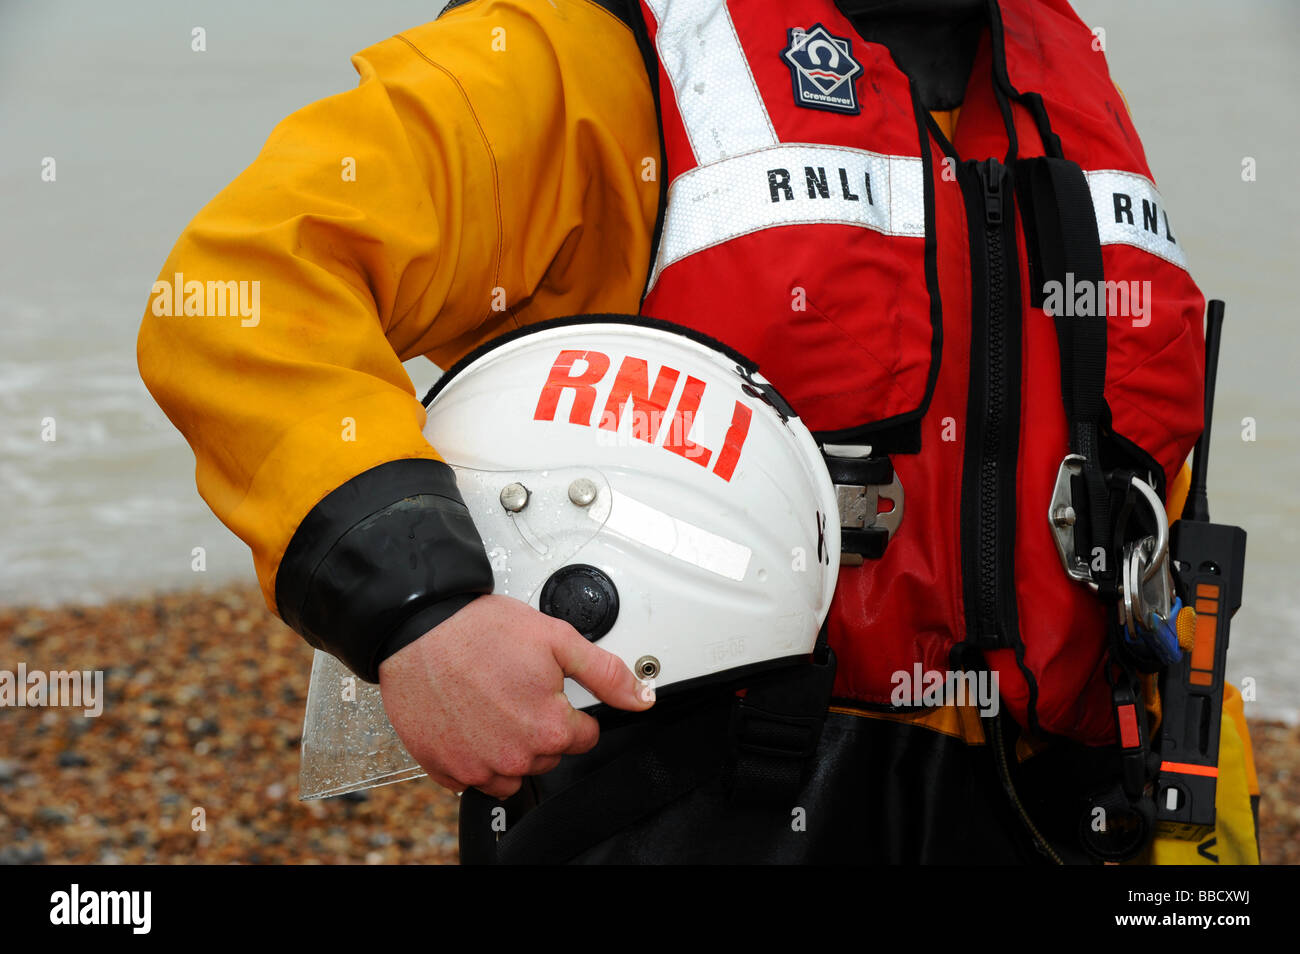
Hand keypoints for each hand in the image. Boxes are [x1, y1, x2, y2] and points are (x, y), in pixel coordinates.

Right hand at [378, 593, 653, 798]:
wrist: (418, 629)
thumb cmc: (479, 630)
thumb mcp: (557, 638)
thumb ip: (606, 673)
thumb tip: (641, 697)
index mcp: (549, 728)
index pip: (584, 737)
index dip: (570, 710)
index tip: (550, 691)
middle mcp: (515, 756)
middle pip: (548, 754)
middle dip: (539, 725)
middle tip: (516, 688)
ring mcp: (477, 767)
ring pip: (513, 771)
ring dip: (509, 745)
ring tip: (492, 703)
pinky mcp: (445, 768)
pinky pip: (473, 778)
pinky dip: (475, 755)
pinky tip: (469, 721)